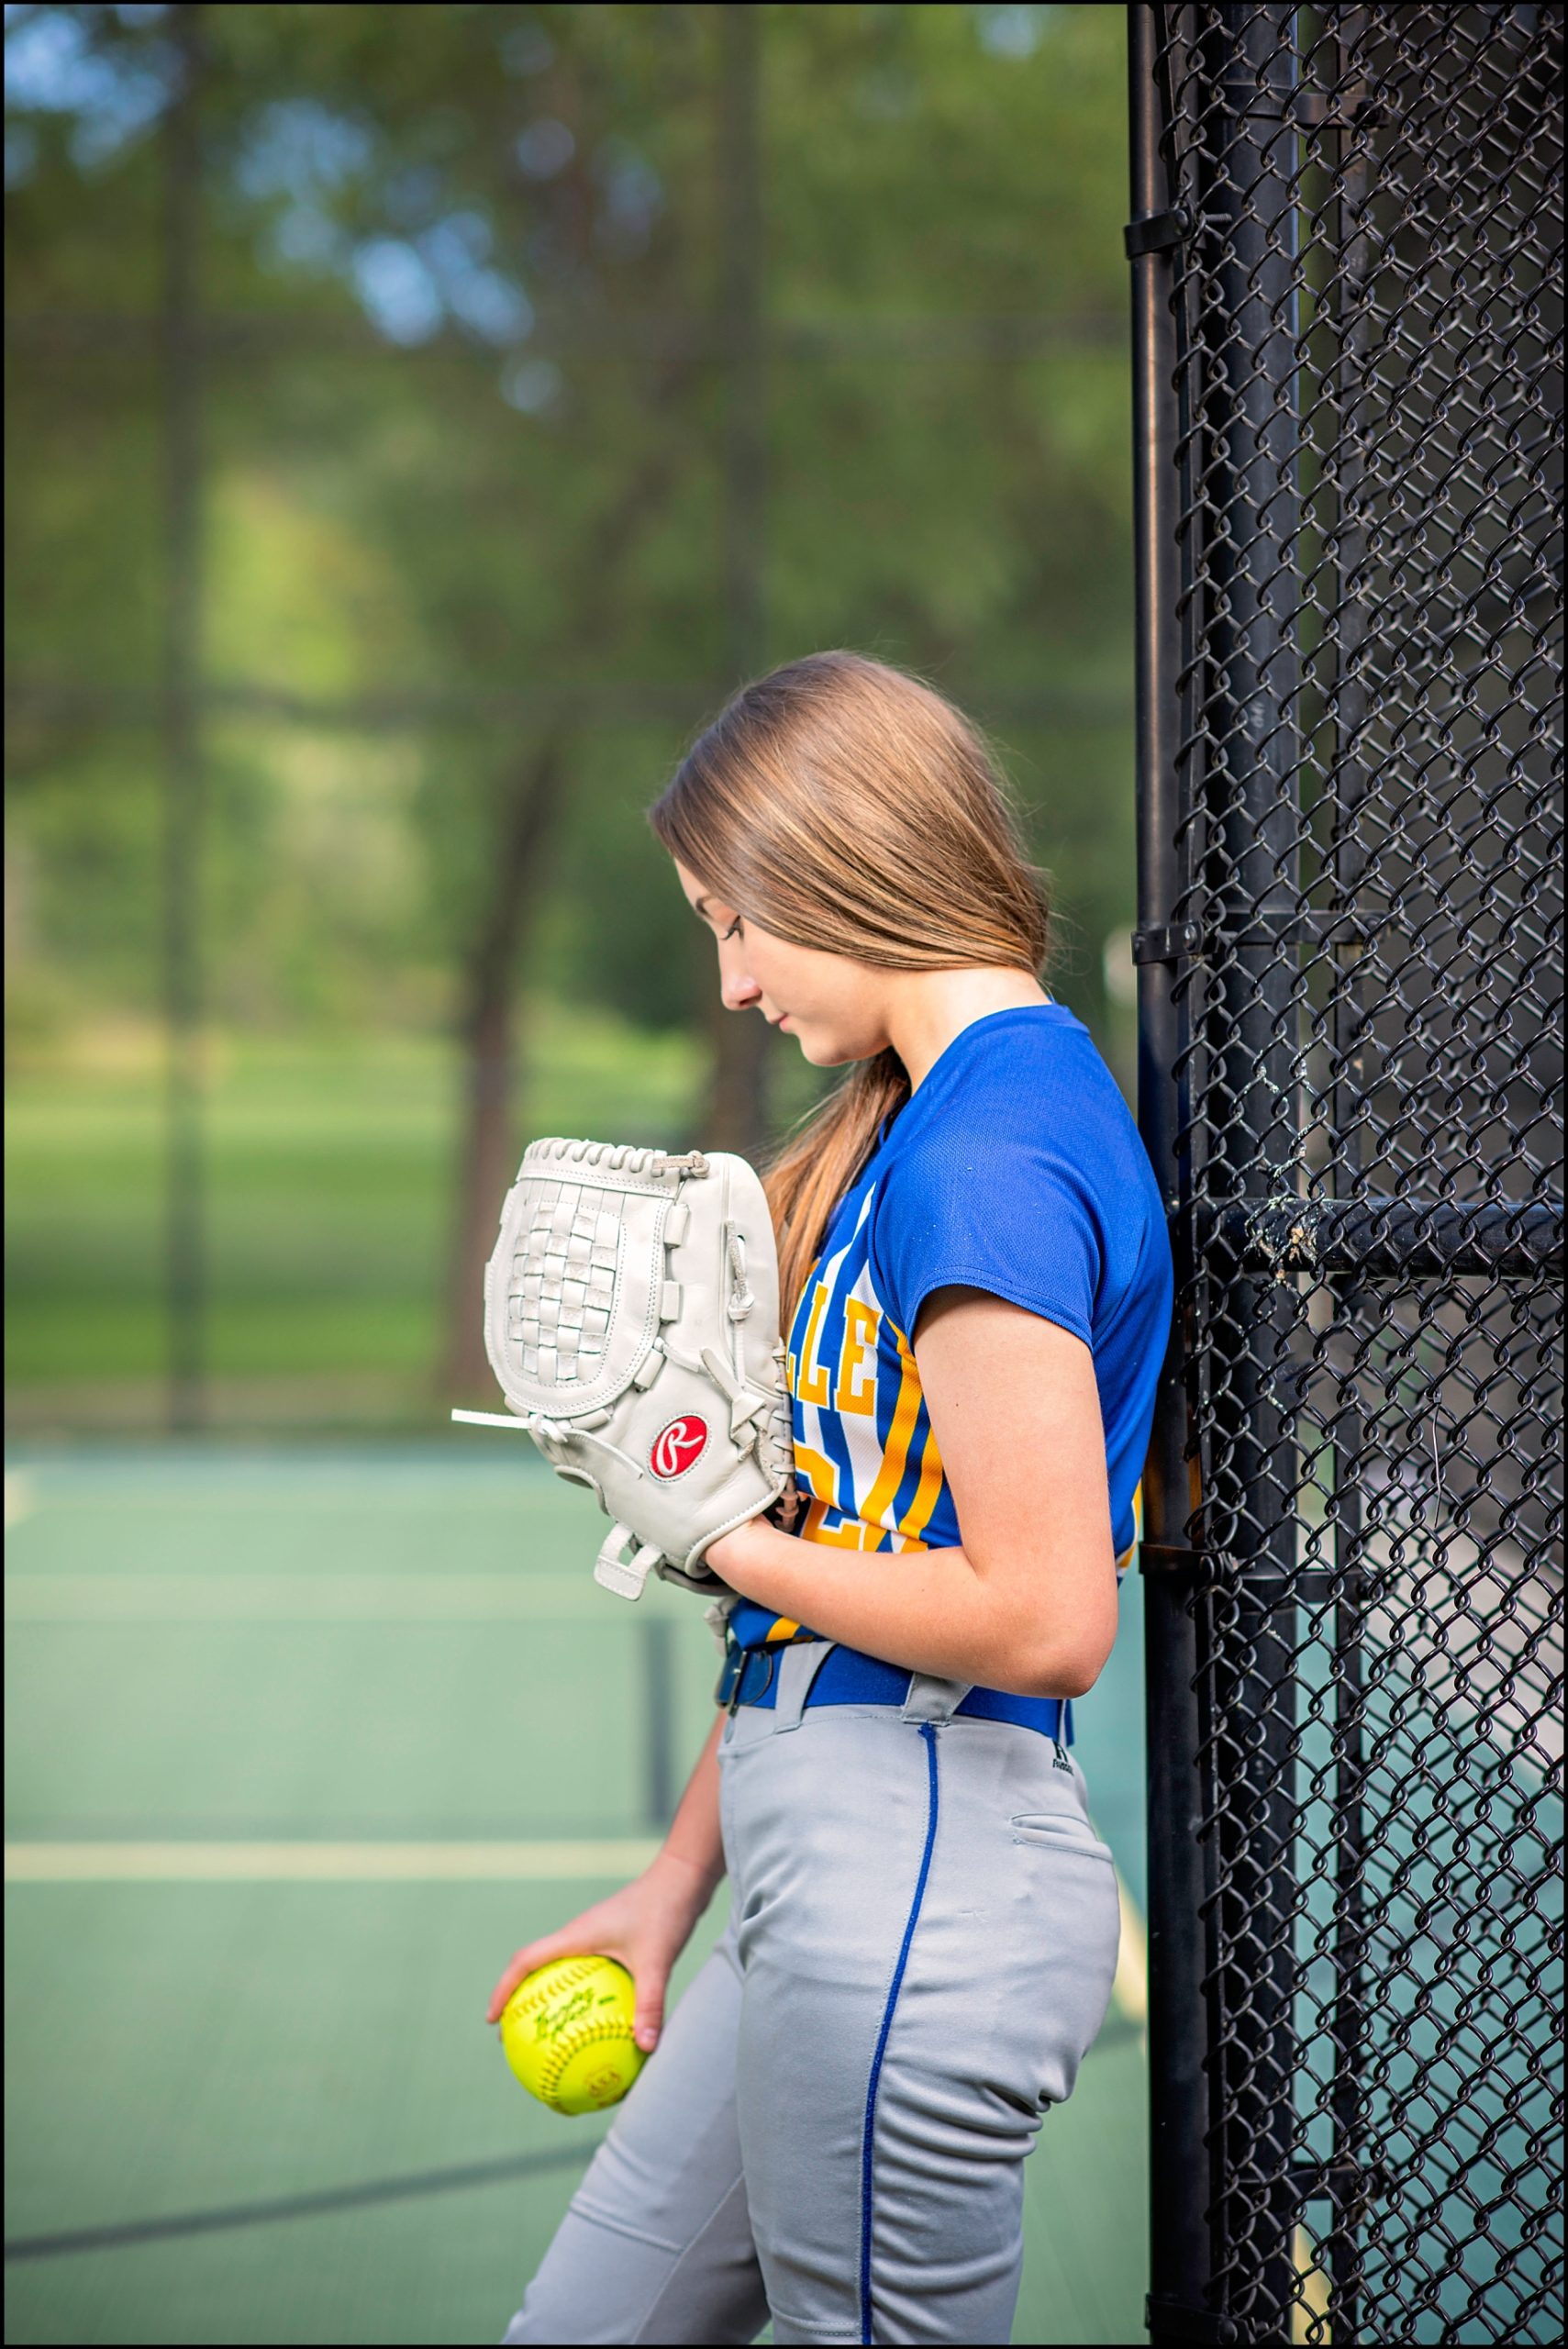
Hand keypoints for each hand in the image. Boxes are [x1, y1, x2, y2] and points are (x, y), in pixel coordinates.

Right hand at [484, 1848, 717, 2053]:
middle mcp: (579, 1935)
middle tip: (513, 2039)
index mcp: (576, 1935)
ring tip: (550, 2039)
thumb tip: (647, 2048)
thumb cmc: (666, 1910)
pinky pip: (586, 1974)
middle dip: (518, 2001)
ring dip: (548, 1999)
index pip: (525, 1961)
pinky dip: (583, 1998)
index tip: (492, 2022)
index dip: (503, 1990)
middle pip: (534, 1968)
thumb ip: (650, 2003)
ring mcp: (595, 1936)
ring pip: (560, 1971)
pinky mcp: (613, 1940)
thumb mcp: (658, 1960)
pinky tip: (601, 2026)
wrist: (684, 1875)